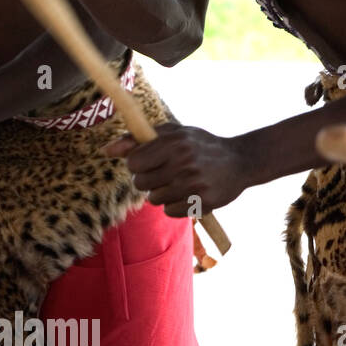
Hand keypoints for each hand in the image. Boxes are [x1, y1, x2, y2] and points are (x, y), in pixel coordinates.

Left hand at [105, 124, 252, 216]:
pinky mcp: (201, 203)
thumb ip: (138, 140)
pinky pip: (170, 211)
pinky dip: (175, 205)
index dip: (137, 164)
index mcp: (174, 143)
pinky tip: (188, 193)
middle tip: (164, 173)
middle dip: (147, 180)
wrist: (240, 161)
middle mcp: (183, 163)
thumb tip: (106, 150)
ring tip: (179, 182)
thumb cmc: (200, 145)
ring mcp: (193, 184)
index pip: (133, 163)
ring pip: (154, 199)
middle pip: (140, 184)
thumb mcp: (173, 134)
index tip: (149, 162)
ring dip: (162, 193)